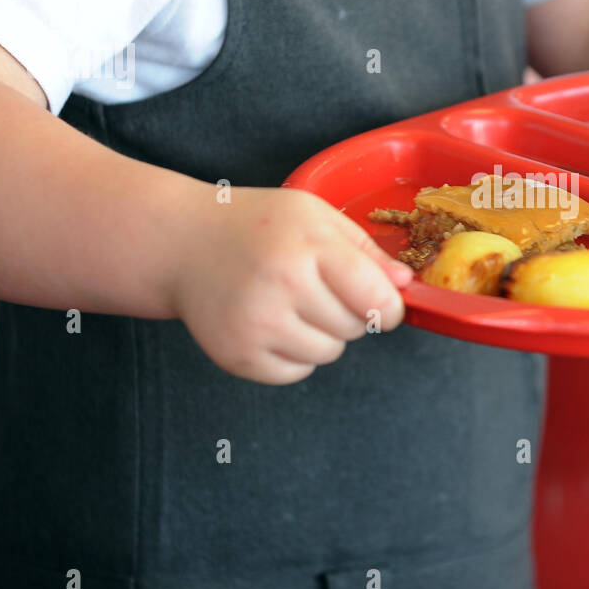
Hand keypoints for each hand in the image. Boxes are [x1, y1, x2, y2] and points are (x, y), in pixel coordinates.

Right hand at [170, 186, 411, 383]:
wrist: (183, 244)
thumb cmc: (256, 226)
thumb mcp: (314, 216)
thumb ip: (365, 250)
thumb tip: (404, 284)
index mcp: (307, 246)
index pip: (374, 296)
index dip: (390, 306)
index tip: (386, 305)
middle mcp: (281, 286)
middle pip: (355, 327)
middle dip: (350, 313)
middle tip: (319, 290)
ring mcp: (256, 325)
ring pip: (328, 353)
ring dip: (323, 336)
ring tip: (294, 305)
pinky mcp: (238, 356)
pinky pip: (296, 373)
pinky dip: (294, 355)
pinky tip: (274, 323)